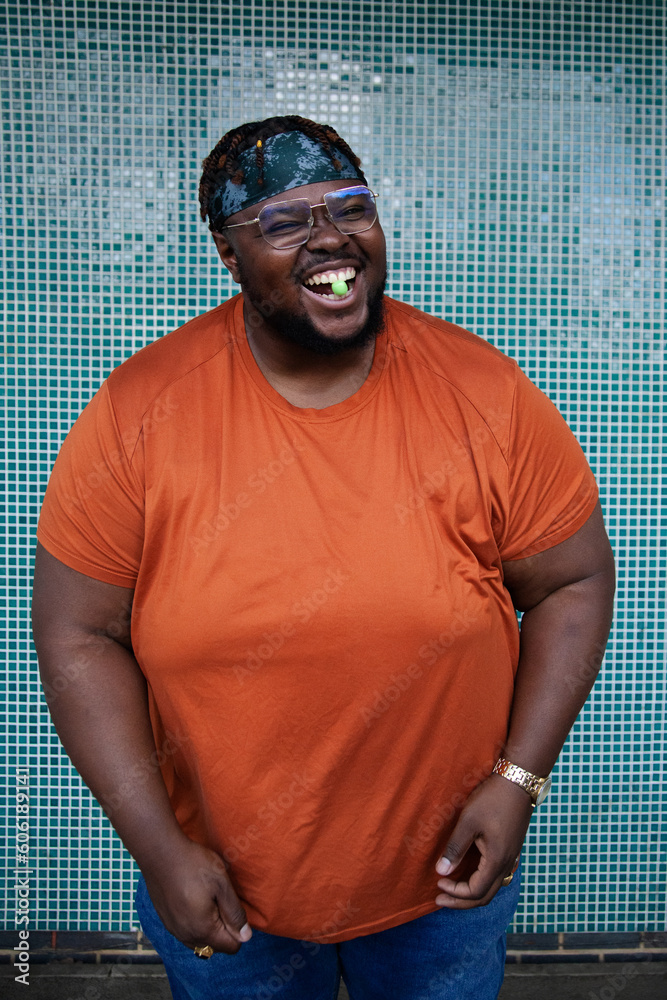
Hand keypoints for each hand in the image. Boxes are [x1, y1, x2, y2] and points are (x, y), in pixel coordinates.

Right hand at [142, 835, 252, 953]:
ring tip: (206, 897)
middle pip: (215, 945)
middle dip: (223, 928)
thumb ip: (234, 913)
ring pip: (199, 939)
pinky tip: (191, 897)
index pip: (231, 947)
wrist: (160, 852)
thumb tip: (245, 936)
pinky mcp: (165, 920)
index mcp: (203, 930)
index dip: (238, 928)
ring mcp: (173, 929)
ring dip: (207, 925)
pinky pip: (186, 930)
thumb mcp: (222, 884)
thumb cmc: (193, 864)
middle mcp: (186, 936)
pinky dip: (193, 921)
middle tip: (219, 899)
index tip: (231, 906)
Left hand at [434, 774, 532, 908]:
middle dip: (462, 901)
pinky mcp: (511, 849)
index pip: (475, 892)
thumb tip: (441, 872)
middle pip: (485, 896)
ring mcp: (511, 857)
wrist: (518, 782)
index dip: (455, 893)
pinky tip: (469, 873)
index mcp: (496, 860)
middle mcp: (507, 864)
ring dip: (472, 893)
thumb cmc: (492, 799)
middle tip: (440, 899)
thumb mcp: (468, 821)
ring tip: (453, 889)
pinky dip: (481, 882)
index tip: (438, 883)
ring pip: (492, 887)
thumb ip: (455, 848)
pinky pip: (497, 875)